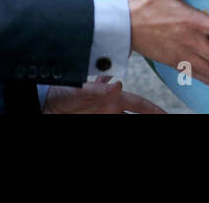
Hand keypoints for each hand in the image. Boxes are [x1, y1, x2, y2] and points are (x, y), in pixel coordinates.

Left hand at [43, 79, 165, 113]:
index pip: (138, 103)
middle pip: (136, 115)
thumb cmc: (60, 92)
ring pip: (126, 121)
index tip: (165, 114)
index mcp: (112, 96)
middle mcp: (111, 108)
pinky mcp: (97, 124)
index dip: (153, 109)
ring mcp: (104, 117)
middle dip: (149, 116)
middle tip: (163, 118)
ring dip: (134, 121)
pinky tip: (122, 119)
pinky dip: (122, 123)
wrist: (43, 105)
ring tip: (151, 121)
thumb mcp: (79, 88)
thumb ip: (97, 88)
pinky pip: (114, 124)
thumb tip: (117, 84)